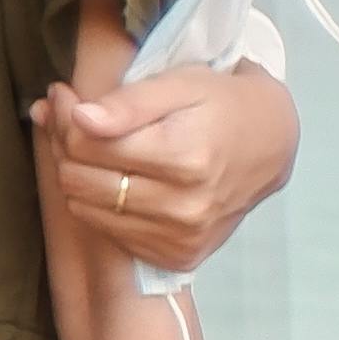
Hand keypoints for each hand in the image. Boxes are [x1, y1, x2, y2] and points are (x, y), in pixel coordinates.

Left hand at [30, 59, 294, 271]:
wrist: (273, 147)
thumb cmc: (225, 106)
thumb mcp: (183, 84)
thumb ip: (130, 102)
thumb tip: (80, 117)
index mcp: (186, 158)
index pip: (87, 145)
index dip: (66, 116)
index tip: (64, 96)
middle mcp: (184, 206)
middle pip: (78, 178)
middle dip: (66, 144)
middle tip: (72, 119)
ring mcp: (181, 236)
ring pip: (83, 207)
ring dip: (77, 174)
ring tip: (91, 145)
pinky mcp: (178, 254)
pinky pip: (108, 231)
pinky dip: (101, 203)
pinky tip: (115, 177)